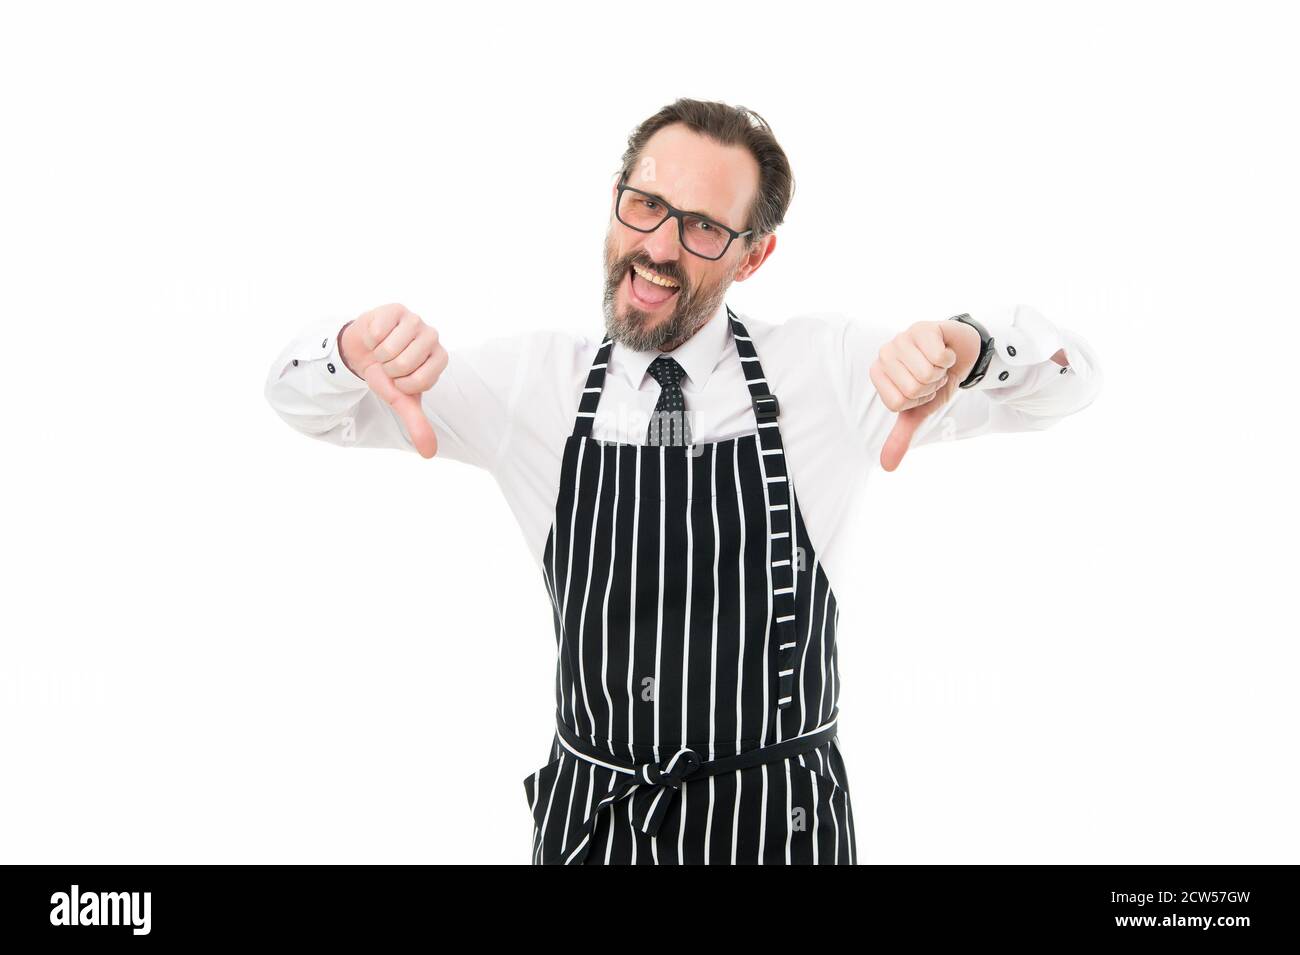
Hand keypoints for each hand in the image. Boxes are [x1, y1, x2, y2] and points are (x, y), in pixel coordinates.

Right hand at [340, 303, 445, 457]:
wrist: (365, 351)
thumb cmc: (388, 374)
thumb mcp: (401, 400)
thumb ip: (417, 423)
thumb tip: (429, 453)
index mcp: (440, 358)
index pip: (421, 380)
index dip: (402, 384)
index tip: (400, 379)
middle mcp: (433, 337)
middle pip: (404, 363)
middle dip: (388, 370)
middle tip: (389, 364)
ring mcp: (415, 320)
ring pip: (389, 347)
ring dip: (378, 354)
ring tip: (383, 351)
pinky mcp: (395, 309)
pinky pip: (377, 331)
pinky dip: (370, 339)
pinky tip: (376, 336)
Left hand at [870, 319, 980, 471]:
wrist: (960, 354)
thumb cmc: (935, 381)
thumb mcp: (919, 411)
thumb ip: (901, 436)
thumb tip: (887, 466)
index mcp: (878, 374)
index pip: (898, 402)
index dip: (918, 400)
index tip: (922, 390)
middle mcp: (884, 354)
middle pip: (911, 388)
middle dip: (931, 386)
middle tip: (932, 375)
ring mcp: (902, 338)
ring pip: (925, 373)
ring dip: (940, 372)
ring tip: (938, 364)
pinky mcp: (922, 327)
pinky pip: (937, 357)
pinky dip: (949, 359)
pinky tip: (944, 351)